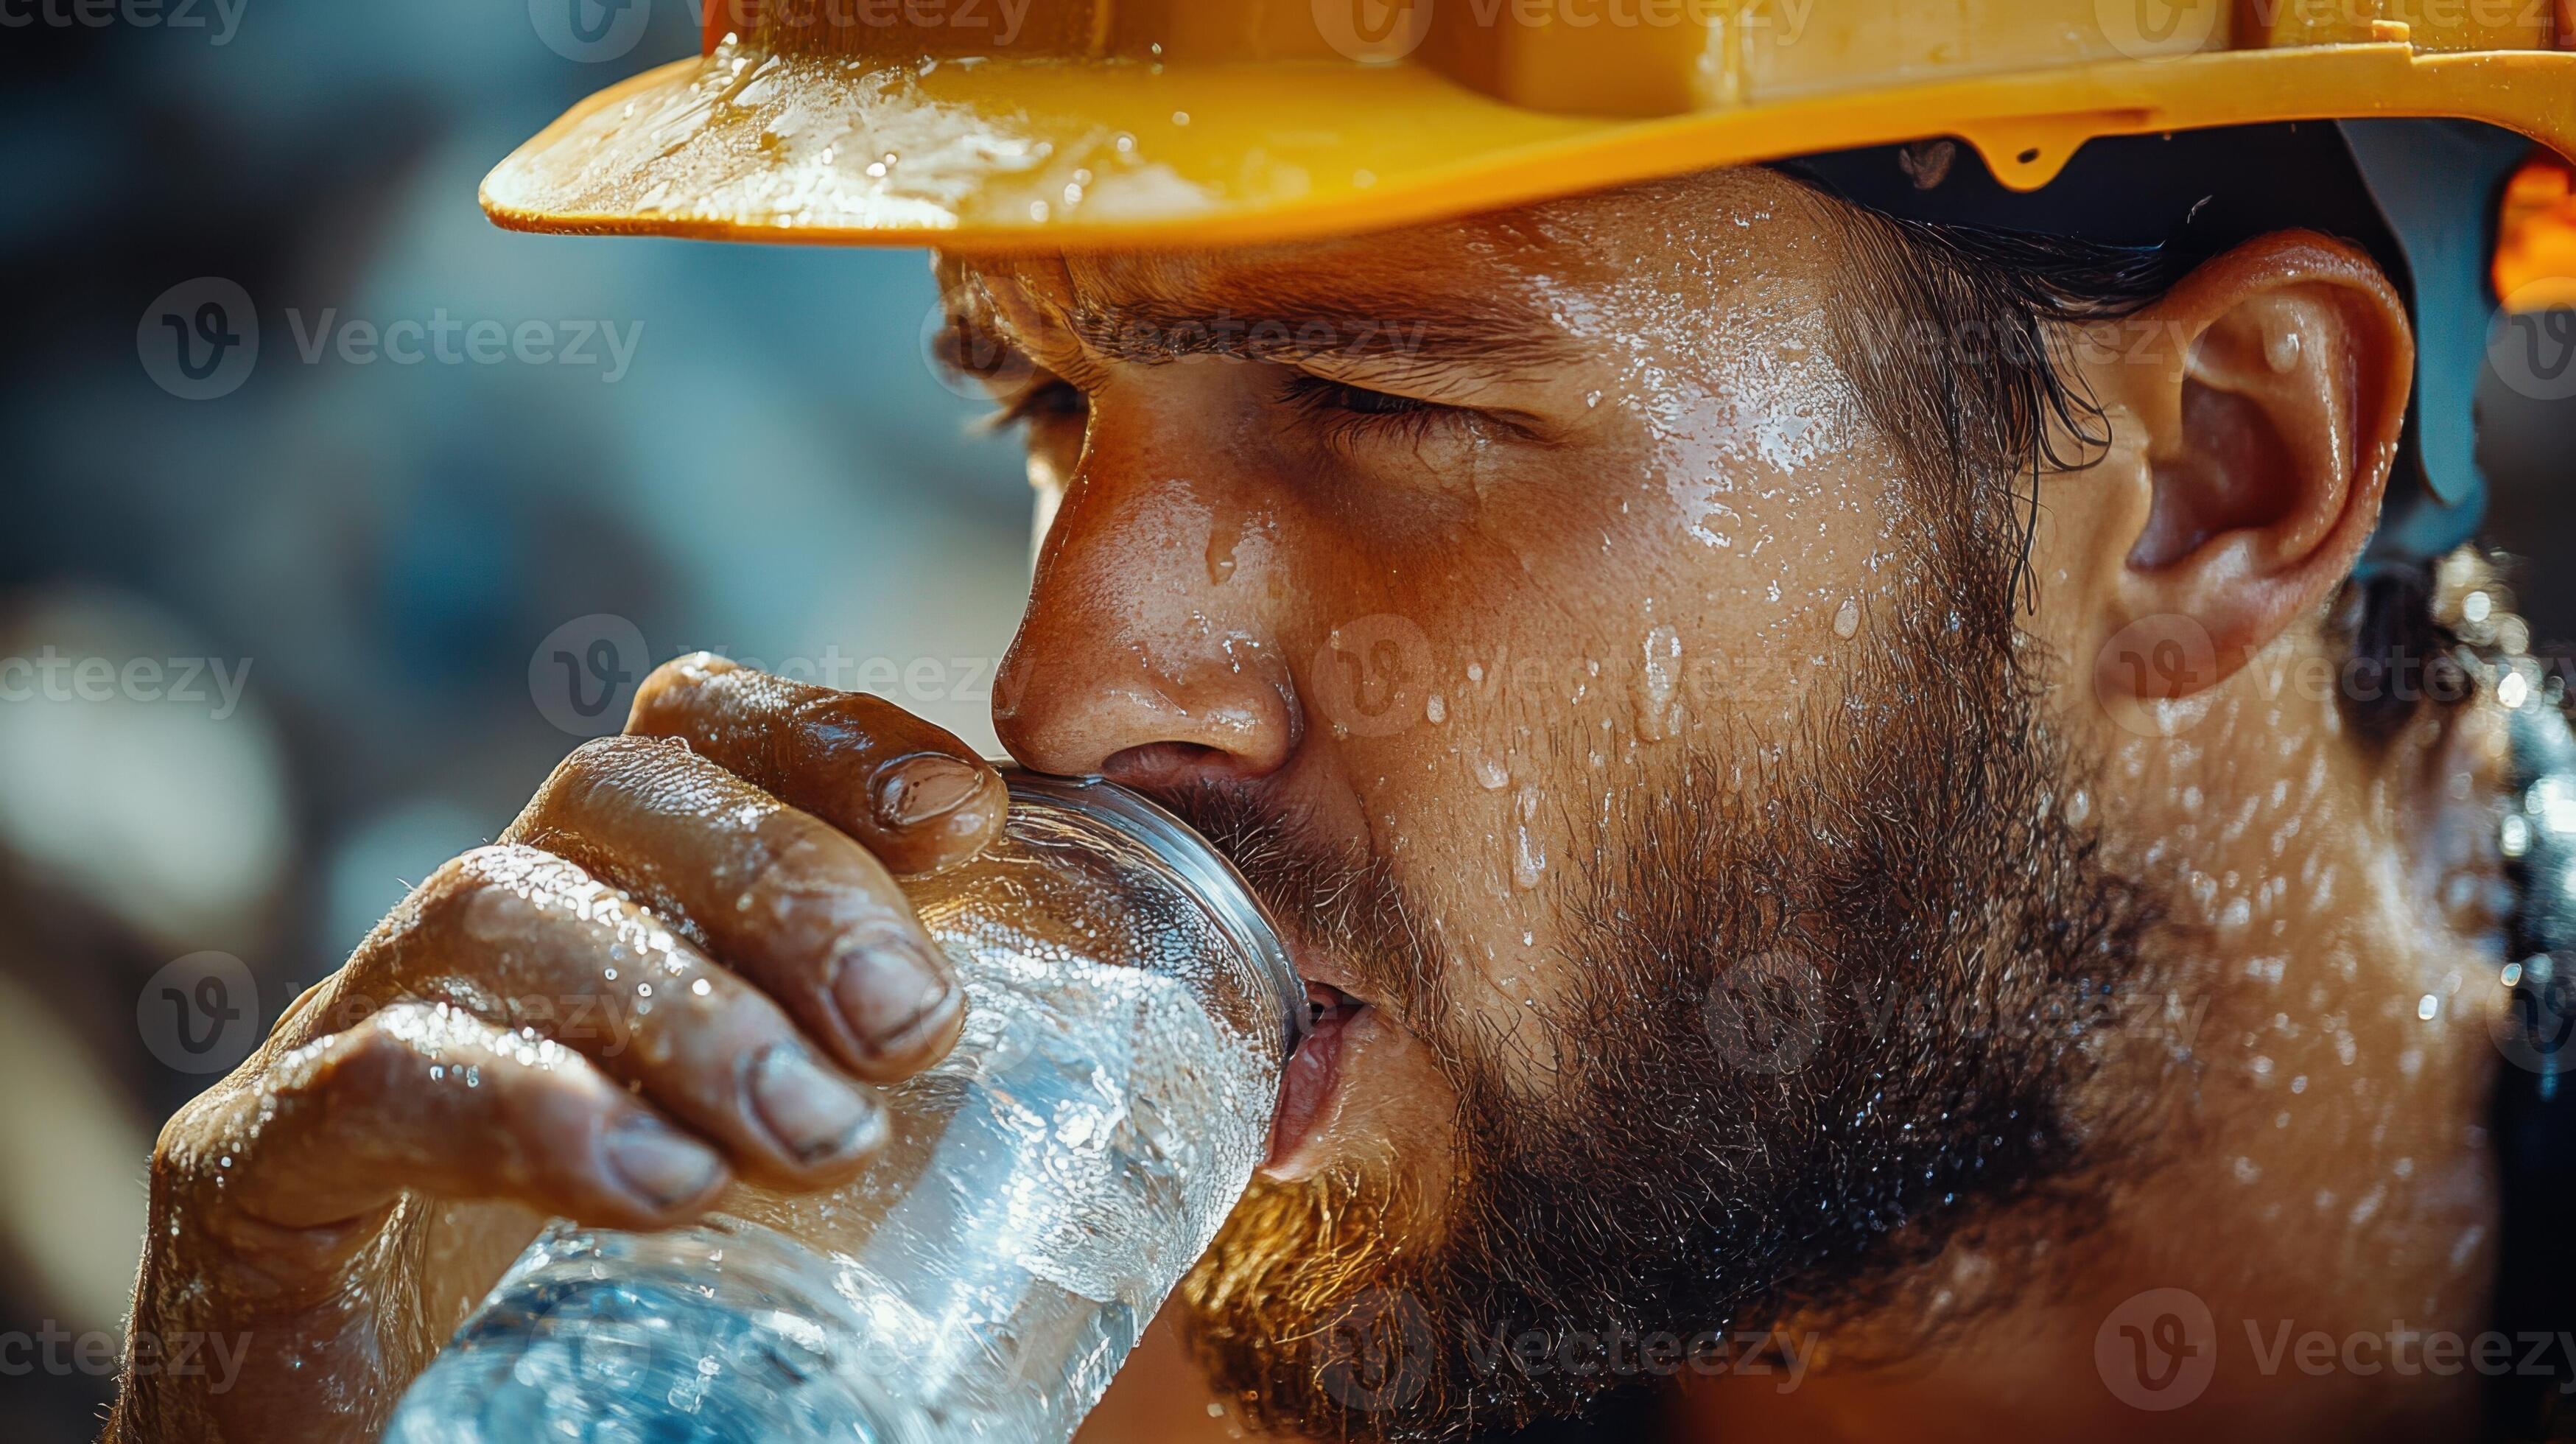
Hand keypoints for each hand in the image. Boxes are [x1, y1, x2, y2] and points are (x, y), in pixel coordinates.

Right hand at [109, 656, 1005, 1442]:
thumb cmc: (601, 1334)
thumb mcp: (767, 1199)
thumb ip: (881, 1116)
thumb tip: (1099, 1098)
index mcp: (604, 926)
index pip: (697, 743)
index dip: (829, 738)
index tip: (963, 814)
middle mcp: (476, 952)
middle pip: (614, 795)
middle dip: (787, 880)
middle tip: (909, 1019)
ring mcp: (347, 1042)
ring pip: (493, 909)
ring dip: (685, 1006)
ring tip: (814, 1134)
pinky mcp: (254, 1172)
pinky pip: (374, 1082)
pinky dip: (530, 1109)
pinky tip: (655, 1184)